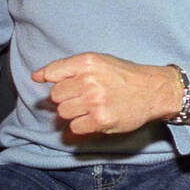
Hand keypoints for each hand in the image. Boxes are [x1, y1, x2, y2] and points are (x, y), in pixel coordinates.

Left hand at [32, 53, 182, 135]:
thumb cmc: (124, 76)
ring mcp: (95, 101)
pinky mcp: (101, 120)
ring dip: (74, 113)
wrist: (154, 90)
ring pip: (63, 113)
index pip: (52, 73)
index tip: (67, 86)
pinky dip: (82, 126)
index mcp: (87, 62)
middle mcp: (89, 80)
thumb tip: (35, 77)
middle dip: (67, 99)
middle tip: (84, 98)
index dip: (56, 82)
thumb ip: (66, 68)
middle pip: (56, 97)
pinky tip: (95, 118)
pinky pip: (75, 128)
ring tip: (91, 108)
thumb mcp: (97, 61)